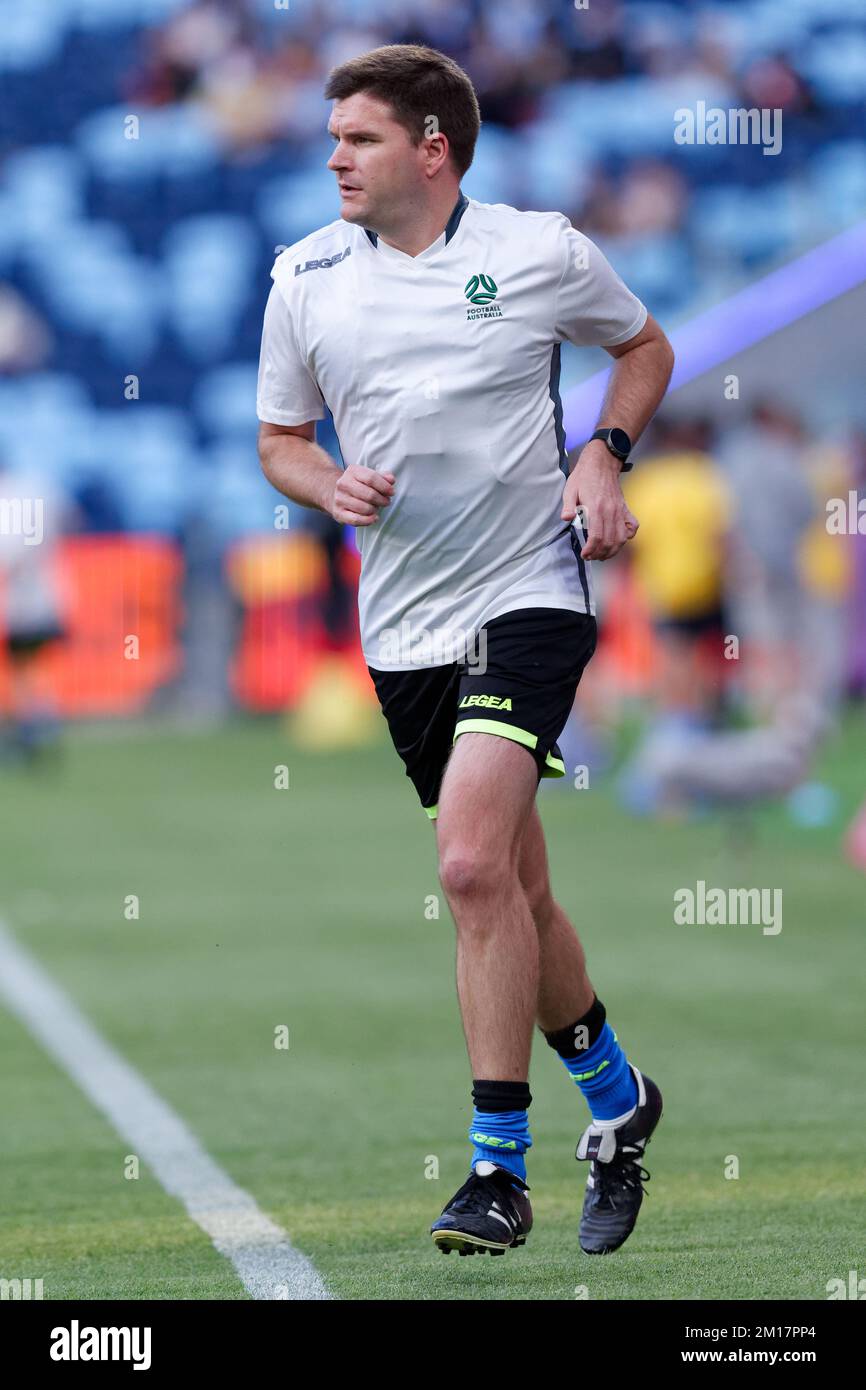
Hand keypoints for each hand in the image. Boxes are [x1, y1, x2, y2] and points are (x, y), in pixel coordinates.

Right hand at [329, 464, 394, 525]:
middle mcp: (343, 484)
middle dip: (382, 500)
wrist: (334, 493)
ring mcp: (339, 499)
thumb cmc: (357, 484)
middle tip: (386, 501)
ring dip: (375, 509)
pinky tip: (374, 518)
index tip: (392, 492)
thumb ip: (382, 477)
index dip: (384, 486)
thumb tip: (391, 480)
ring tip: (376, 507)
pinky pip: (356, 520)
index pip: (371, 478)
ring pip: (365, 508)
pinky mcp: (338, 513)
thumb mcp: (368, 476)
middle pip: (369, 494)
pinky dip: (368, 520)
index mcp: (352, 471)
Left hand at [561, 441, 637, 559]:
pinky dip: (627, 537)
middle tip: (591, 556)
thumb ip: (568, 505)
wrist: (602, 462)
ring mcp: (620, 510)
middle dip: (599, 553)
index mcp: (596, 508)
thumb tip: (566, 518)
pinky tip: (618, 540)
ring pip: (621, 538)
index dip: (591, 550)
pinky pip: (632, 527)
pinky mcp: (625, 509)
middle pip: (609, 541)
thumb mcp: (570, 489)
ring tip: (602, 554)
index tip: (585, 554)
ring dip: (613, 550)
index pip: (596, 537)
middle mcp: (610, 511)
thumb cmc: (584, 477)